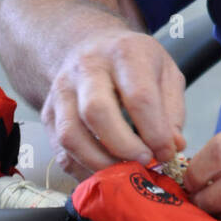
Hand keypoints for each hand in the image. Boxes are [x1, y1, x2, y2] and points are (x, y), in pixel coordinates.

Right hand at [41, 31, 185, 176]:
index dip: (155, 132)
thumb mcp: (165, 74)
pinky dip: (83, 170)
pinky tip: (105, 174)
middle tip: (144, 162)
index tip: (167, 153)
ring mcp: (61, 91)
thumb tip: (173, 147)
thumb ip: (172, 111)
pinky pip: (60, 150)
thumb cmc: (134, 63)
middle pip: (96, 112)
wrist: (91, 46)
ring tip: (124, 172)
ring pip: (70, 135)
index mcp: (124, 54)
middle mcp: (87, 68)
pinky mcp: (48, 114)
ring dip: (100, 163)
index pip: (139, 97)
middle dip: (123, 147)